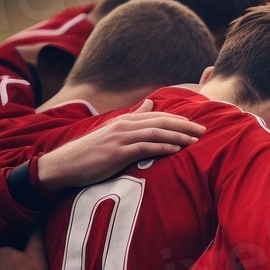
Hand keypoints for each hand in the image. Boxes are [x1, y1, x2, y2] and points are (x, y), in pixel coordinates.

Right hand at [38, 99, 205, 190]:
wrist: (64, 165)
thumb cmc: (91, 152)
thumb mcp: (113, 131)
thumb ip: (133, 118)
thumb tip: (150, 103)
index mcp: (125, 120)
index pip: (158, 116)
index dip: (179, 119)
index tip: (196, 124)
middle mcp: (124, 125)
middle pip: (161, 121)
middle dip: (185, 125)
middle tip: (204, 130)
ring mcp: (121, 138)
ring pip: (156, 132)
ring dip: (178, 135)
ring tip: (195, 140)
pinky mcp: (117, 153)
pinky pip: (144, 147)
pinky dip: (161, 146)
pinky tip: (176, 150)